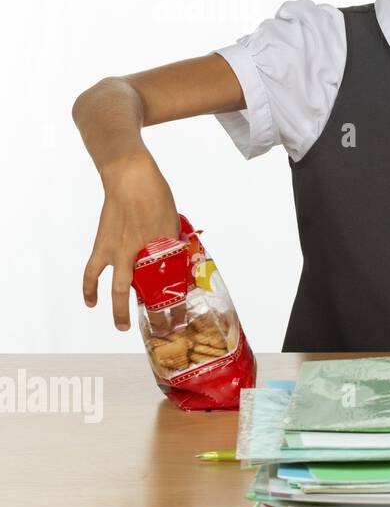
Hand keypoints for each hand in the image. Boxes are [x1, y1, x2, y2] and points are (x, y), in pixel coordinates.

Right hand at [82, 150, 179, 330]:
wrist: (130, 177)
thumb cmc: (156, 195)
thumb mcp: (173, 221)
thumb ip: (171, 243)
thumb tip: (172, 260)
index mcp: (165, 248)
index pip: (173, 284)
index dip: (178, 302)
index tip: (182, 316)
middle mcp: (143, 254)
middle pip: (150, 292)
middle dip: (156, 313)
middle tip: (160, 328)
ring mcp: (121, 252)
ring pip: (119, 289)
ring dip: (120, 309)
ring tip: (122, 326)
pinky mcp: (103, 246)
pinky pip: (93, 272)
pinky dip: (90, 288)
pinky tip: (91, 302)